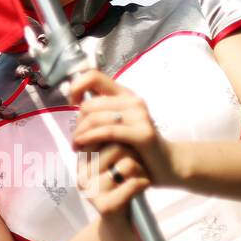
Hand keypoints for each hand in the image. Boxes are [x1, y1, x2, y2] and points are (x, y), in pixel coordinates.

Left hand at [66, 69, 182, 188]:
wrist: (168, 164)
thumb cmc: (138, 146)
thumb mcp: (119, 124)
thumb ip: (101, 112)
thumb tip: (74, 103)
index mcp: (125, 94)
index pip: (93, 76)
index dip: (77, 86)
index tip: (72, 103)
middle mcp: (133, 101)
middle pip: (90, 104)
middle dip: (77, 123)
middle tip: (75, 139)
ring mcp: (140, 116)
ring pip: (95, 118)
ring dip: (80, 134)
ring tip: (77, 147)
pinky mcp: (143, 133)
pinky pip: (107, 131)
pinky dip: (90, 138)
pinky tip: (82, 146)